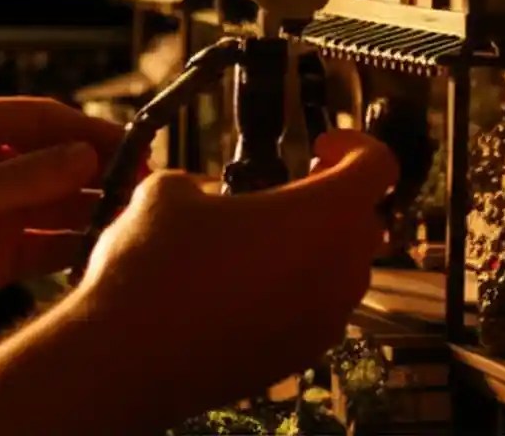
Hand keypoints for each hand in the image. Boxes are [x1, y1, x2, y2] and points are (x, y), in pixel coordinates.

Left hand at [0, 97, 124, 346]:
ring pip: (59, 204)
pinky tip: (101, 252)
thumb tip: (84, 156)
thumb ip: (16, 179)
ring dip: (93, 210)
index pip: (41, 119)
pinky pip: (48, 247)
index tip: (131, 145)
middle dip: (99, 171)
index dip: (87, 130)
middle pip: (57, 160)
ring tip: (131, 220)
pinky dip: (75, 248)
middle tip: (143, 185)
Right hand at [77, 129, 397, 421]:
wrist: (126, 358)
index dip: (354, 147)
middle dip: (332, 200)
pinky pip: (314, 310)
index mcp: (325, 215)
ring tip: (253, 242)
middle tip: (285, 192)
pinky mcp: (299, 355)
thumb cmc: (154, 268)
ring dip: (310, 248)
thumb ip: (203, 182)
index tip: (320, 147)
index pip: (378, 166)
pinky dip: (292, 291)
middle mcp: (340, 270)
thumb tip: (202, 193)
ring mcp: (324, 320)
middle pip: (363, 221)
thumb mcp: (168, 191)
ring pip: (339, 269)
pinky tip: (239, 288)